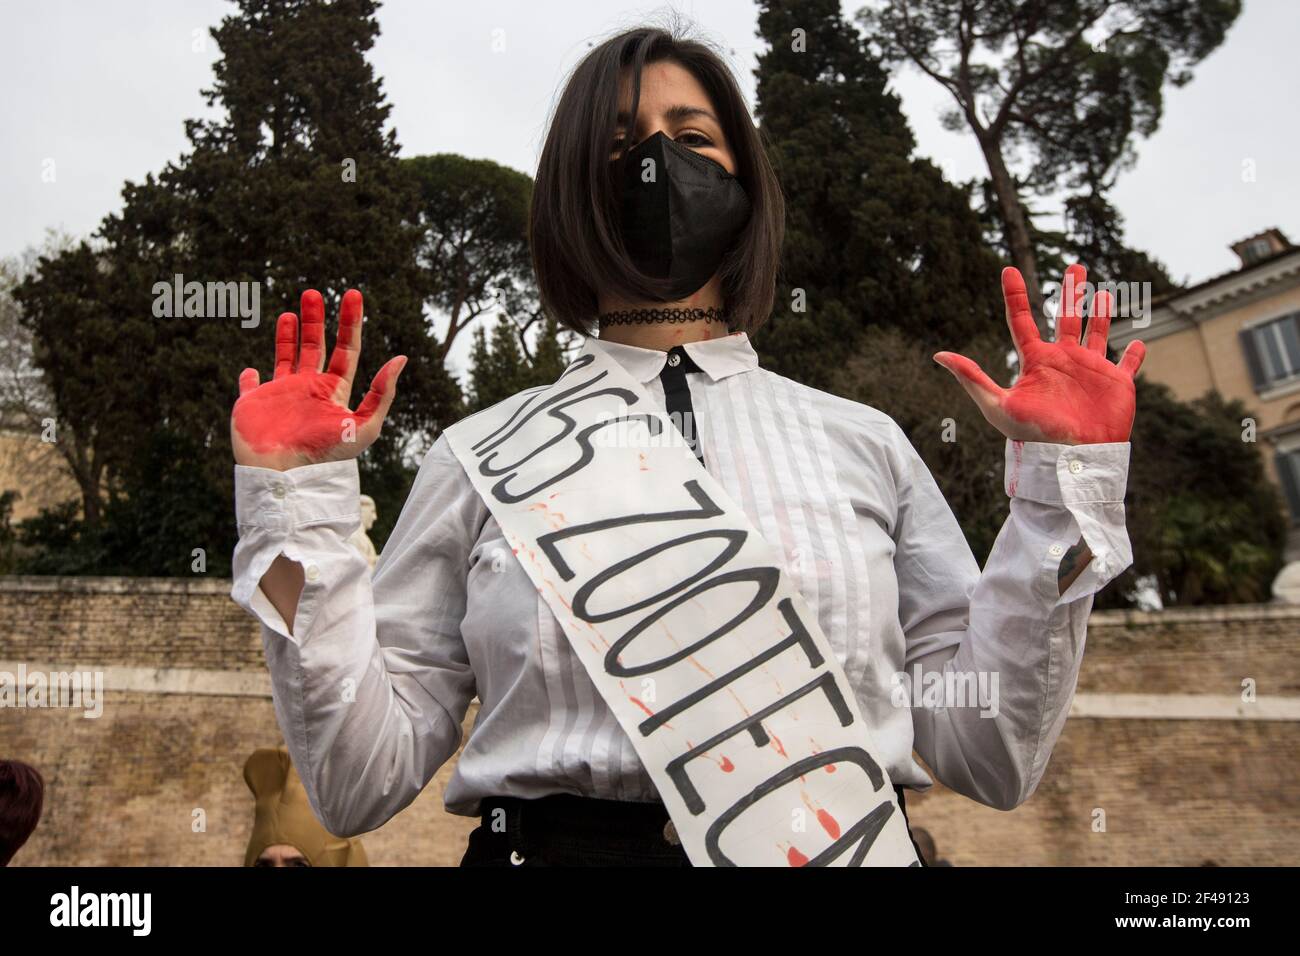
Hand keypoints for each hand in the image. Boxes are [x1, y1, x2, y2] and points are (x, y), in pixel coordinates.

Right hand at [231, 288, 406, 470]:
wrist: (285, 476)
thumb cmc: (325, 454)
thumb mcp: (363, 426)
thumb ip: (381, 394)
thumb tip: (401, 360)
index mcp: (333, 391)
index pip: (346, 350)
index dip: (351, 323)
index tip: (353, 295)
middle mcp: (308, 390)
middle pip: (315, 347)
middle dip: (316, 319)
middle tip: (313, 292)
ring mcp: (280, 396)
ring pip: (285, 357)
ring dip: (287, 335)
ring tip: (290, 312)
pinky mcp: (252, 405)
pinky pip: (249, 387)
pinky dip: (248, 378)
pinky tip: (251, 370)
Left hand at [933, 264, 1145, 444]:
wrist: (1072, 459)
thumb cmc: (1033, 435)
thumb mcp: (998, 405)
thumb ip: (972, 378)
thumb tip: (939, 355)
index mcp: (1037, 361)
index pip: (1022, 321)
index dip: (1015, 295)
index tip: (1008, 270)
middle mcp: (1064, 361)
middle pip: (1066, 317)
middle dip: (1070, 291)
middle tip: (1074, 266)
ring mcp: (1091, 370)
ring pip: (1098, 332)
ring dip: (1100, 312)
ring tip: (1101, 291)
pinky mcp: (1118, 384)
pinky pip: (1128, 364)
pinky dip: (1134, 354)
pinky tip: (1138, 343)